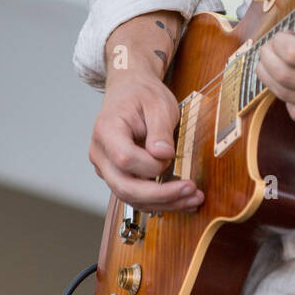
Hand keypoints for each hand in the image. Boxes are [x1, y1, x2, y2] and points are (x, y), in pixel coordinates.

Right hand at [89, 71, 203, 214]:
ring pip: (130, 197)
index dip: (150, 164)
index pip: (124, 159)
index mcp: (107, 130)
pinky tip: (182, 200)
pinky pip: (136, 195)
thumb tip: (163, 156)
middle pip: (125, 187)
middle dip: (160, 195)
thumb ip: (160, 130)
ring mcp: (107, 168)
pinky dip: (159, 201)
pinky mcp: (118, 176)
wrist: (130, 91)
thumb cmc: (142, 95)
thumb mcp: (158, 104)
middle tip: (191, 191)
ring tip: (193, 199)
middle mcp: (101, 154)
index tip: (171, 154)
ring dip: (163, 203)